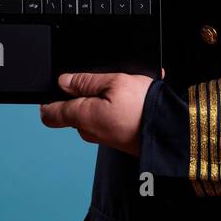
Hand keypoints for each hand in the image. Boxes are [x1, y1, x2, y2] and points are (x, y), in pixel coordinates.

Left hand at [39, 69, 163, 156]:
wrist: (171, 133)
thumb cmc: (144, 108)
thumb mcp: (114, 82)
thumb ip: (84, 82)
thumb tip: (63, 81)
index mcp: (82, 116)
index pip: (49, 114)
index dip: (48, 98)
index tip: (56, 87)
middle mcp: (89, 131)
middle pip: (72, 110)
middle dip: (82, 95)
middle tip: (103, 82)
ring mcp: (103, 137)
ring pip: (92, 114)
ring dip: (102, 100)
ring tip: (123, 89)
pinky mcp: (117, 139)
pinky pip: (108, 119)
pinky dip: (116, 108)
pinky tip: (131, 99)